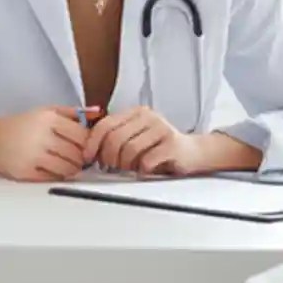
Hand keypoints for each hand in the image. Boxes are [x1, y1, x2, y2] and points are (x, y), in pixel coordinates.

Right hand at [0, 106, 87, 181]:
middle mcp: (42, 137)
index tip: (88, 145)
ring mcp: (34, 156)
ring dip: (73, 169)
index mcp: (49, 120)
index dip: (89, 143)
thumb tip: (98, 112)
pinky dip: (59, 176)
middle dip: (82, 158)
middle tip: (80, 157)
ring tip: (68, 163)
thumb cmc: (20, 126)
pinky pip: (53, 178)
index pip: (82, 135)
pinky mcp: (26, 172)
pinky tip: (55, 169)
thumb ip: (73, 112)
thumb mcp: (46, 111)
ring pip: (68, 168)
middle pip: (77, 153)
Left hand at [86, 107, 204, 175]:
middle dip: (108, 157)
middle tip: (111, 167)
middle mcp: (149, 116)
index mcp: (136, 112)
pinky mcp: (172, 145)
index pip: (105, 124)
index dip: (92, 143)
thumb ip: (116, 136)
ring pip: (129, 150)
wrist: (194, 152)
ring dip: (125, 165)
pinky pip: (146, 161)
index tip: (88, 157)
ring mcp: (162, 129)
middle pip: (115, 138)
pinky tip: (146, 169)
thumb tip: (89, 150)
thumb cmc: (161, 147)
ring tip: (131, 168)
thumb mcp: (137, 136)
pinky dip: (141, 170)